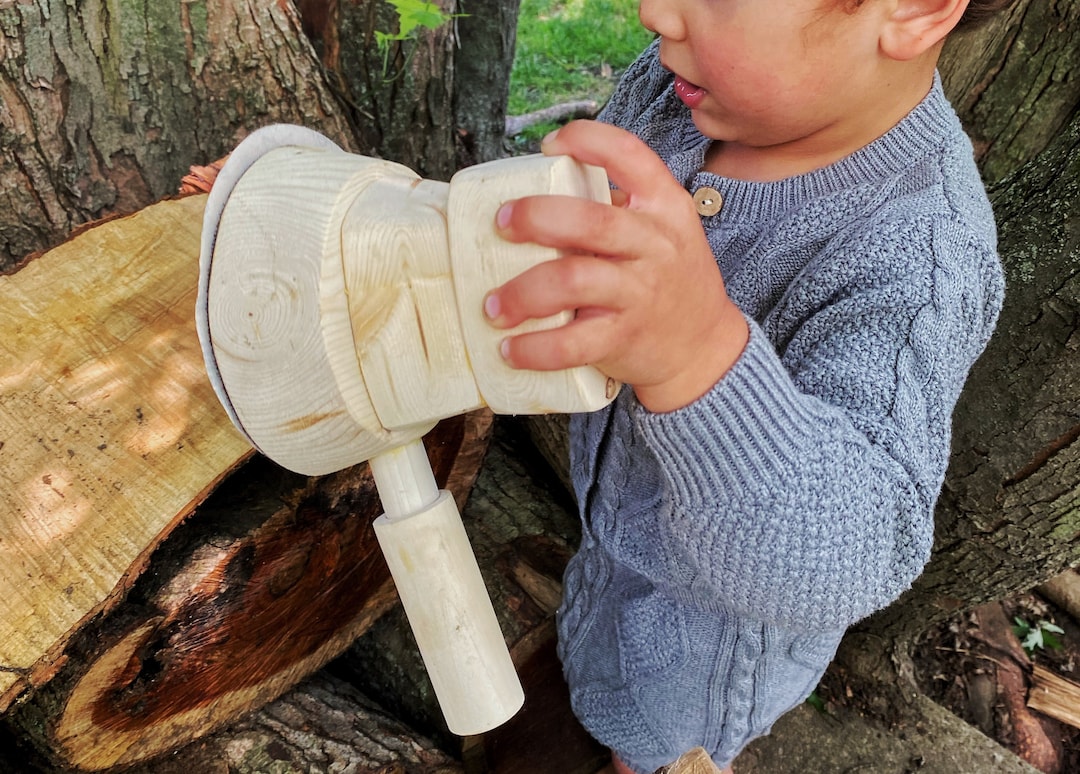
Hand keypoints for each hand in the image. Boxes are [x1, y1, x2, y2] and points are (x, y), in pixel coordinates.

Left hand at [483, 120, 748, 412]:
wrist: (704, 347)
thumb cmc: (669, 282)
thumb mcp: (663, 232)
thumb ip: (616, 211)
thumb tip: (538, 199)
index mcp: (663, 207)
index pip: (629, 154)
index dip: (586, 140)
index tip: (548, 146)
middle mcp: (654, 245)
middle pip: (590, 220)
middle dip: (535, 217)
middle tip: (500, 225)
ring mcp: (639, 293)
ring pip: (572, 280)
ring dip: (522, 292)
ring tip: (494, 306)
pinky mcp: (623, 338)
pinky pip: (572, 343)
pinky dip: (534, 348)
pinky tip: (511, 349)